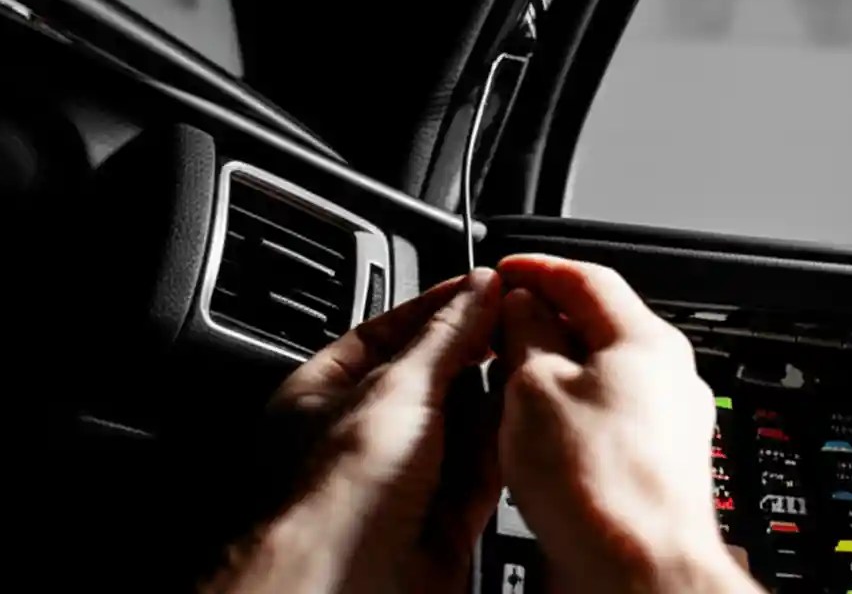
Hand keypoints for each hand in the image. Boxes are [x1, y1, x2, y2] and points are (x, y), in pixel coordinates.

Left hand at [208, 269, 502, 593]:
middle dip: (471, 351)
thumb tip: (477, 291)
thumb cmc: (339, 493)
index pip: (384, 332)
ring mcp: (402, 476)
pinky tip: (527, 416)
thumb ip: (445, 335)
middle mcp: (360, 435)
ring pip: (461, 422)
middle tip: (514, 321)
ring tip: (528, 360)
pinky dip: (506, 442)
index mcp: (324, 395)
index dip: (435, 307)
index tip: (481, 287)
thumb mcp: (398, 386)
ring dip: (494, 395)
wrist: (357, 580)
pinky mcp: (442, 514)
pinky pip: (484, 467)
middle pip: (429, 375)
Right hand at [496, 255, 761, 593]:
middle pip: (599, 324)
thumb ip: (526, 332)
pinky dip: (571, 410)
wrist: (641, 572)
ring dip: (553, 369)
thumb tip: (521, 306)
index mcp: (647, 341)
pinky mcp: (660, 462)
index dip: (537, 269)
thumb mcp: (534, 388)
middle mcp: (670, 375)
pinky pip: (610, 416)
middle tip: (497, 325)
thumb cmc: (601, 488)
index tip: (505, 271)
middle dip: (543, 320)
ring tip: (509, 380)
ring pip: (603, 374)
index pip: (588, 277)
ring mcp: (670, 421)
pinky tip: (539, 434)